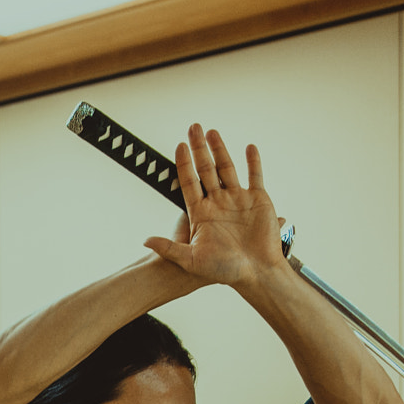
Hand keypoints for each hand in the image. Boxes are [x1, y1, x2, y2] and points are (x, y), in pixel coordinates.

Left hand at [143, 124, 284, 289]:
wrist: (254, 275)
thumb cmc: (223, 271)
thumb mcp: (191, 260)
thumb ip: (169, 248)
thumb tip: (145, 240)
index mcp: (201, 212)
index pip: (189, 182)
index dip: (184, 164)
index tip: (179, 146)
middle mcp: (218, 202)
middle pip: (206, 169)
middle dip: (199, 148)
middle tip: (193, 127)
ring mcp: (238, 199)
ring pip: (227, 168)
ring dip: (220, 149)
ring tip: (212, 131)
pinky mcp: (258, 200)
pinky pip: (255, 176)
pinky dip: (253, 162)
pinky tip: (248, 148)